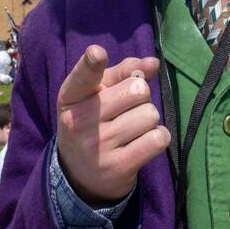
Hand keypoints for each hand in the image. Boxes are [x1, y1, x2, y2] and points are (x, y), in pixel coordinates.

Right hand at [56, 45, 167, 206]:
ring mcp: (98, 146)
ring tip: (132, 129)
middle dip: (141, 96)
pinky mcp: (118, 167)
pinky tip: (143, 142)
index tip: (97, 53)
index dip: (92, 63)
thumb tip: (152, 63)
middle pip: (137, 90)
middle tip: (127, 109)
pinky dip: (158, 137)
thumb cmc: (94, 122)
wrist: (80, 175)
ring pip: (150, 114)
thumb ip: (124, 72)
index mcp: (70, 97)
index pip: (84, 76)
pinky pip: (157, 139)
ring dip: (149, 119)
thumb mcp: (98, 94)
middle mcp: (79, 121)